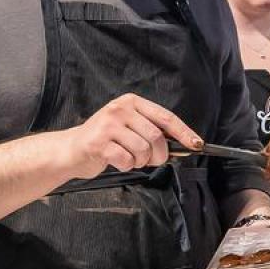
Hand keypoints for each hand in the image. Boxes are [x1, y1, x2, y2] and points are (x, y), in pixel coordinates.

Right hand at [58, 94, 199, 179]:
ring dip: (142, 162)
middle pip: (156, 136)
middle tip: (152, 160)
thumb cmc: (107, 141)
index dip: (184, 133)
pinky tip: (118, 161)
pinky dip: (127, 166)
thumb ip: (153, 131)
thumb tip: (185, 143)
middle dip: (160, 155)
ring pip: (143, 150)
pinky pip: (127, 160)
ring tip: (131, 159)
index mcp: (132, 102)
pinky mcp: (98, 142)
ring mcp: (107, 125)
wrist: (72, 150)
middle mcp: (120, 109)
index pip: (166, 117)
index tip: (197, 145)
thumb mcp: (130, 127)